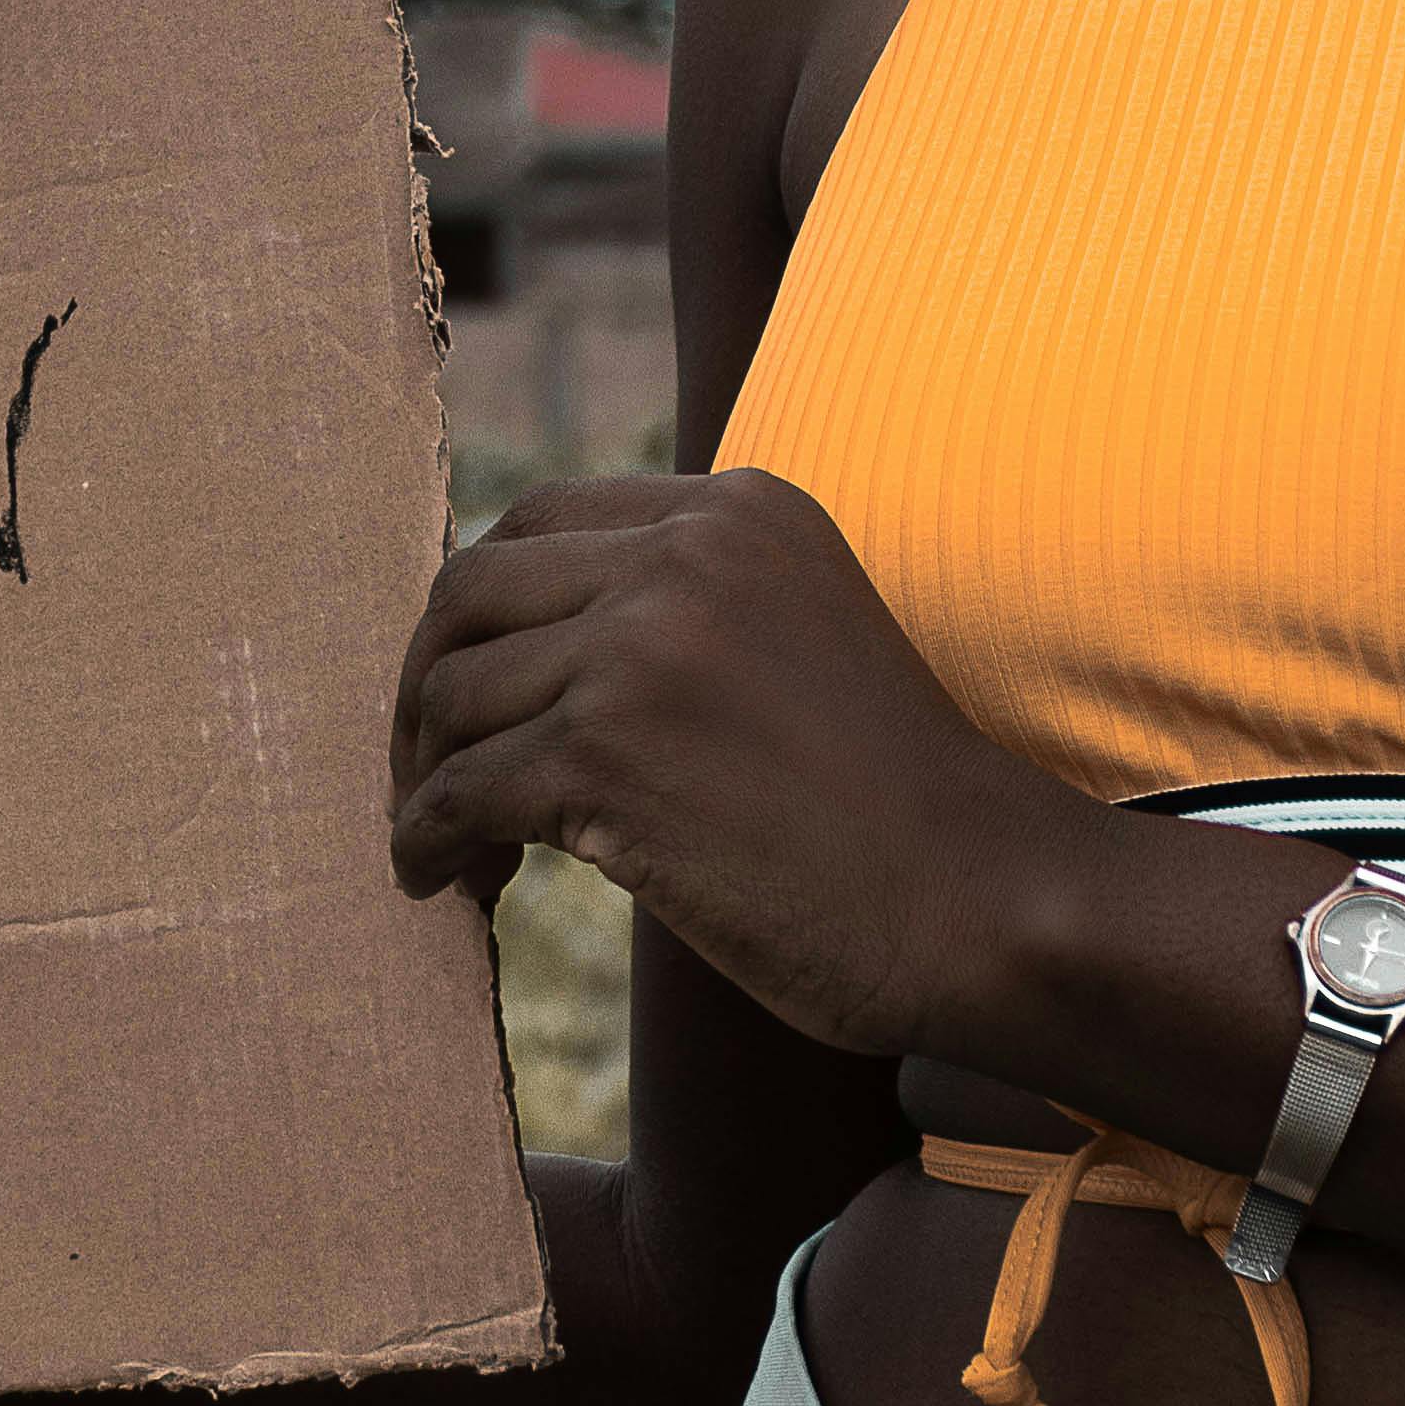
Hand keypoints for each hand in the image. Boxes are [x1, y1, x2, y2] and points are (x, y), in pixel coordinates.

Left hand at [388, 468, 1096, 1068]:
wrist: (979, 898)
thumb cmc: (894, 802)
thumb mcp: (797, 630)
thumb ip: (689, 607)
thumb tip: (532, 655)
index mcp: (735, 507)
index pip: (539, 519)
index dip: (481, 609)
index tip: (471, 688)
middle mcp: (683, 550)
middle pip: (471, 589)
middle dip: (426, 680)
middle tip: (427, 765)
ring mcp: (640, 644)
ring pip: (455, 692)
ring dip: (424, 772)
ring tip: (453, 844)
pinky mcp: (605, 753)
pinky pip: (460, 788)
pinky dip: (428, 838)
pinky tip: (444, 880)